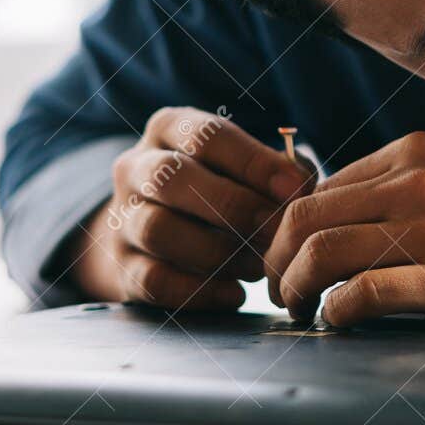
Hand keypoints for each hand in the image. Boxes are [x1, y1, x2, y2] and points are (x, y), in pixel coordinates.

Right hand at [66, 107, 315, 310]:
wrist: (162, 232)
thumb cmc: (224, 188)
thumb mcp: (248, 167)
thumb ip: (281, 172)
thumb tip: (302, 188)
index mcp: (169, 129)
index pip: (207, 135)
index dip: (254, 162)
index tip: (295, 190)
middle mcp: (136, 167)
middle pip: (172, 177)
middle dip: (233, 206)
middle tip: (275, 230)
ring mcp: (122, 218)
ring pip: (158, 229)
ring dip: (216, 251)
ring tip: (257, 266)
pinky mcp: (122, 266)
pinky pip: (153, 280)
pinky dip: (200, 291)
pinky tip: (235, 295)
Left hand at [264, 131, 424, 329]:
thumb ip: (409, 181)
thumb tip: (345, 211)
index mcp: (415, 153)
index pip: (319, 187)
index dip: (288, 228)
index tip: (288, 257)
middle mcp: (415, 184)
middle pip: (303, 218)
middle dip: (276, 259)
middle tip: (279, 290)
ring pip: (321, 255)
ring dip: (295, 290)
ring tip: (300, 311)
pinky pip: (361, 295)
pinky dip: (335, 312)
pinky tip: (339, 322)